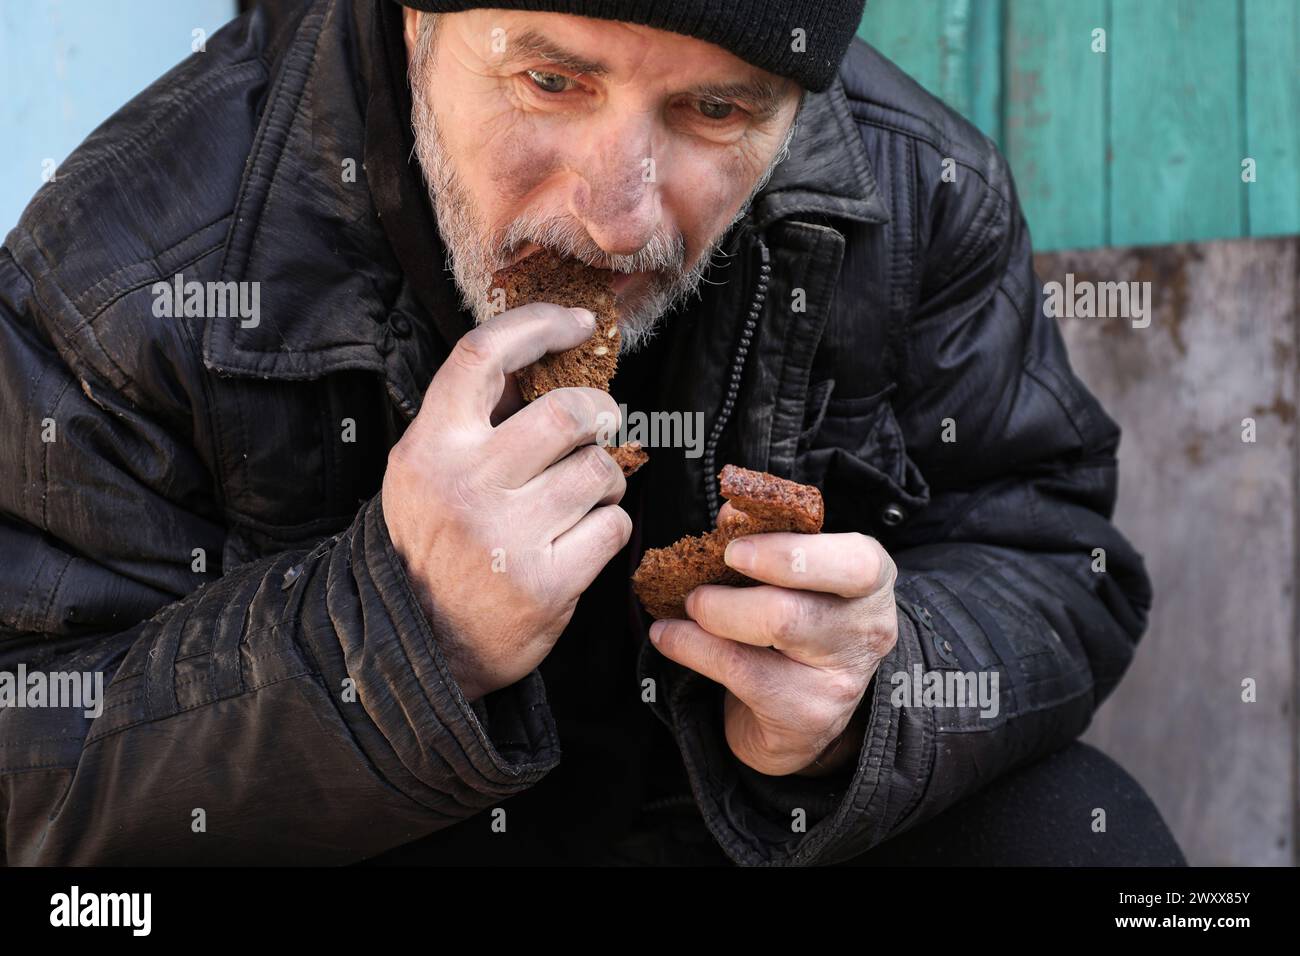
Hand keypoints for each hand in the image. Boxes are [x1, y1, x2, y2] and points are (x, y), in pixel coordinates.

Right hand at [382, 304, 630, 701]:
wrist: (420, 645)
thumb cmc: (436, 547)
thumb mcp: (428, 473)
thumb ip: (476, 419)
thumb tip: (542, 358)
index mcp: (430, 448)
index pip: (482, 355)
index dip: (538, 324)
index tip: (578, 322)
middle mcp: (464, 485)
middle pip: (567, 410)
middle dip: (601, 413)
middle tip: (601, 426)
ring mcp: (506, 536)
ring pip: (598, 469)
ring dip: (606, 478)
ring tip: (585, 495)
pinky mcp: (546, 584)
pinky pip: (612, 525)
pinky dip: (609, 525)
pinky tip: (583, 538)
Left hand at [648, 503, 898, 775]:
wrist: (803, 716)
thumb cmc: (797, 624)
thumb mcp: (793, 577)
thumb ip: (767, 539)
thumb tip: (731, 514)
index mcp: (871, 579)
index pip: (855, 562)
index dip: (788, 553)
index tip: (732, 550)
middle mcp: (867, 628)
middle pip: (794, 608)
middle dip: (731, 595)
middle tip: (696, 591)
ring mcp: (841, 679)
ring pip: (769, 636)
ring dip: (711, 618)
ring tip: (686, 608)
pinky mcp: (807, 715)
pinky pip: (740, 671)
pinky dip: (692, 648)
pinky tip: (669, 637)